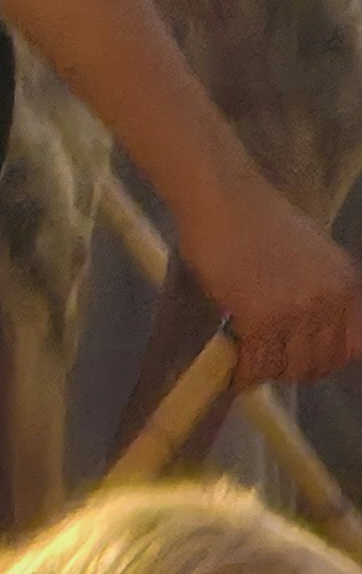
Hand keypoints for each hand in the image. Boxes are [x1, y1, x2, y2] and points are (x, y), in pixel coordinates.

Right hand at [180, 173, 361, 398]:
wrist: (224, 201)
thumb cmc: (261, 221)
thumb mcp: (316, 256)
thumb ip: (325, 292)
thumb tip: (318, 330)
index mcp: (347, 287)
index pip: (354, 347)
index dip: (332, 357)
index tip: (311, 356)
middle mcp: (329, 303)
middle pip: (323, 362)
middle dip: (299, 366)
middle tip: (276, 358)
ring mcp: (295, 313)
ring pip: (291, 367)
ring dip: (273, 369)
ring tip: (256, 359)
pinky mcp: (259, 319)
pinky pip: (259, 362)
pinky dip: (247, 371)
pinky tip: (239, 366)